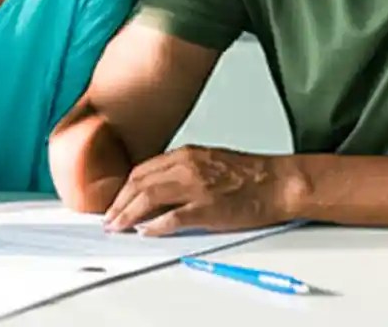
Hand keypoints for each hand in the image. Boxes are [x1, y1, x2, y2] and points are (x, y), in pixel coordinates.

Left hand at [101, 146, 301, 236]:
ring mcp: (196, 186)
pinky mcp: (208, 207)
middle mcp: (187, 166)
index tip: (116, 202)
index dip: (124, 188)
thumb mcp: (209, 162)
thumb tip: (158, 188)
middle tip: (109, 219)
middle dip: (119, 203)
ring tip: (118, 227)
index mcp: (187, 155)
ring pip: (149, 197)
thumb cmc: (250, 175)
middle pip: (139, 183)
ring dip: (128, 214)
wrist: (278, 182)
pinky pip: (173, 217)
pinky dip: (155, 225)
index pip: (142, 170)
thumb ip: (182, 171)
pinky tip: (145, 232)